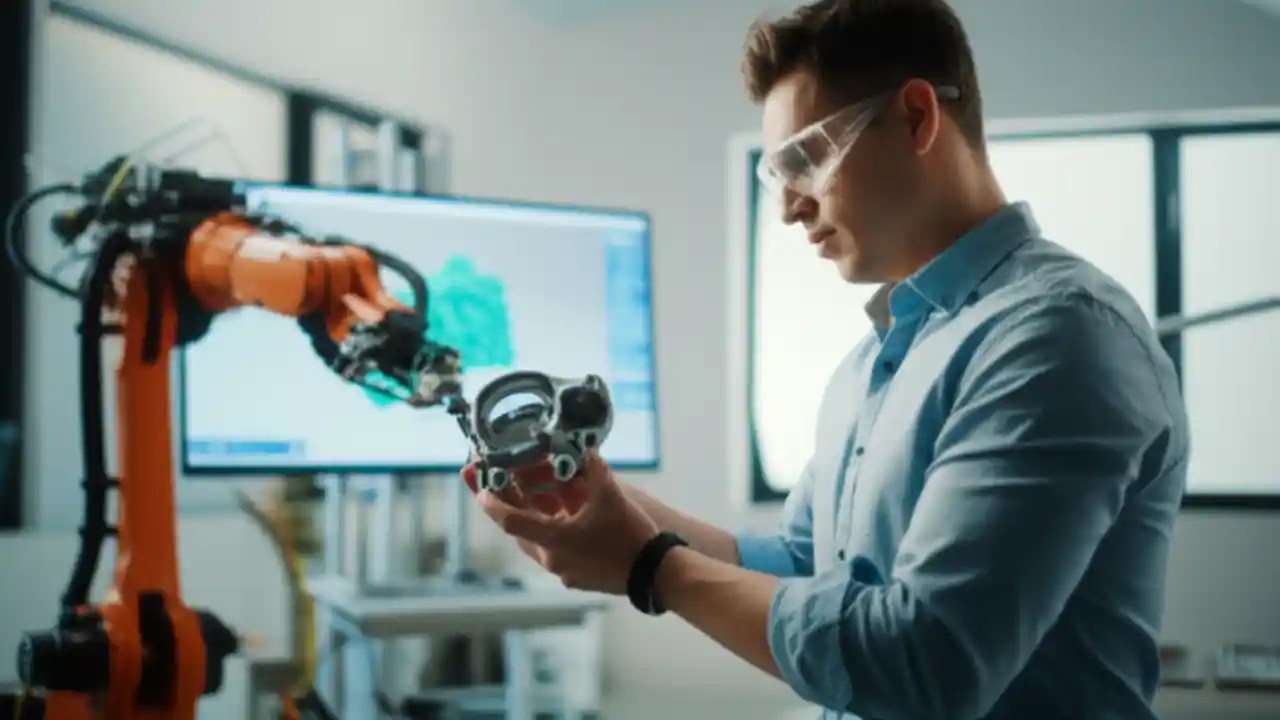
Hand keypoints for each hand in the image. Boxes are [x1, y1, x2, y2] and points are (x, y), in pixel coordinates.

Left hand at [462, 452, 658, 593]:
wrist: (656, 575)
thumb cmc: (631, 536)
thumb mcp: (611, 496)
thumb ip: (593, 469)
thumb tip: (583, 449)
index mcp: (553, 540)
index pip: (509, 520)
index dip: (491, 502)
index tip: (479, 487)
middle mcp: (552, 558)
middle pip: (519, 529)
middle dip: (508, 504)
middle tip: (497, 482)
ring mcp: (564, 570)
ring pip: (537, 538)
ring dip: (532, 515)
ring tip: (531, 490)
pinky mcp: (577, 575)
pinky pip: (555, 547)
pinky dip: (552, 527)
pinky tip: (564, 511)